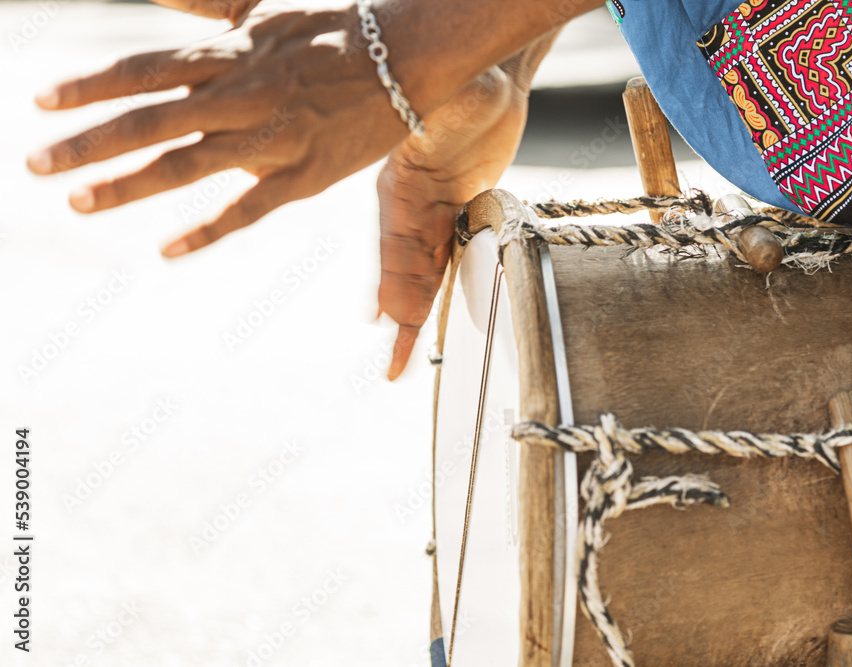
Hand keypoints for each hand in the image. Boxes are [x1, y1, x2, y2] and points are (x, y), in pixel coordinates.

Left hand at [27, 0, 410, 257]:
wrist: (406, 59)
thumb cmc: (334, 28)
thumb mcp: (263, 6)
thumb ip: (204, 1)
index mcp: (230, 53)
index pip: (143, 70)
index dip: (90, 87)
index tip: (41, 102)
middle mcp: (241, 95)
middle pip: (151, 120)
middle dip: (88, 143)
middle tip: (36, 165)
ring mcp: (273, 139)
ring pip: (188, 164)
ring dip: (128, 185)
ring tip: (80, 202)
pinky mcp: (304, 177)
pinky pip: (248, 209)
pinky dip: (206, 230)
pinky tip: (166, 249)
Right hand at [376, 27, 560, 379]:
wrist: (489, 79)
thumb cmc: (469, 84)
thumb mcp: (452, 100)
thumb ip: (437, 122)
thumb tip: (430, 127)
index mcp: (401, 185)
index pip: (396, 244)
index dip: (394, 283)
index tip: (390, 320)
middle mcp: (408, 206)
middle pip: (403, 270)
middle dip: (402, 315)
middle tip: (398, 363)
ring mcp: (428, 213)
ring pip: (418, 273)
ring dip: (413, 314)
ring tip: (402, 358)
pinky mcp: (453, 214)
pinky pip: (439, 261)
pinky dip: (429, 292)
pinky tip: (416, 316)